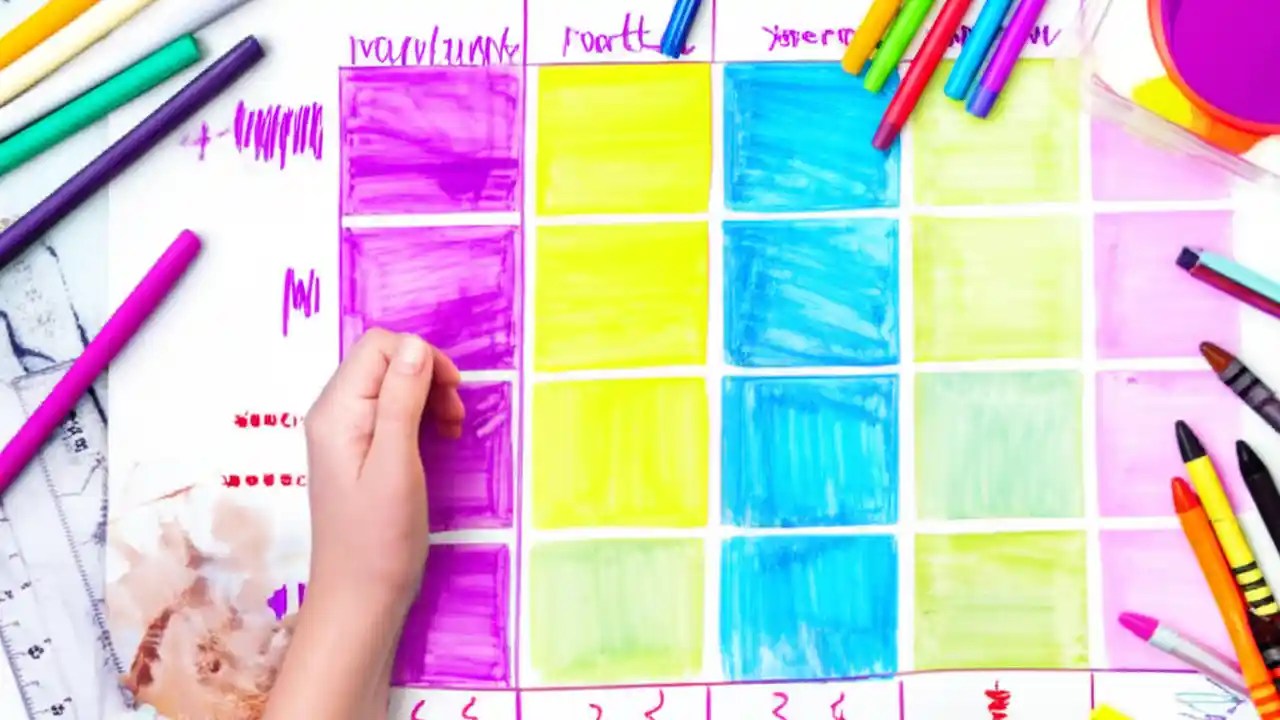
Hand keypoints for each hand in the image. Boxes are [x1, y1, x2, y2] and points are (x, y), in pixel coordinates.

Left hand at [303, 329, 463, 612]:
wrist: (360, 599)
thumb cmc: (380, 538)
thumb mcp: (397, 465)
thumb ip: (402, 401)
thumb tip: (416, 346)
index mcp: (336, 411)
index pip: (378, 346)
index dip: (422, 357)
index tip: (453, 394)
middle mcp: (333, 413)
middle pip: (384, 360)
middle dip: (427, 375)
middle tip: (455, 417)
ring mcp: (343, 433)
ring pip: (390, 383)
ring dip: (427, 395)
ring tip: (451, 429)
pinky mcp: (357, 452)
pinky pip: (388, 410)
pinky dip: (419, 415)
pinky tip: (438, 440)